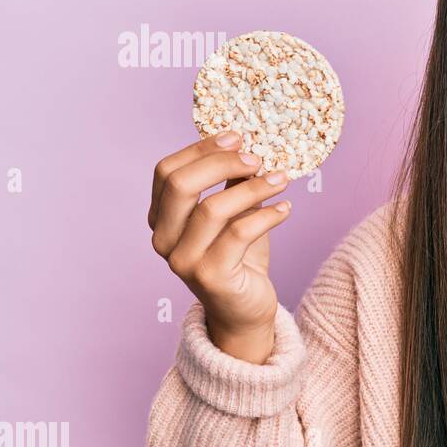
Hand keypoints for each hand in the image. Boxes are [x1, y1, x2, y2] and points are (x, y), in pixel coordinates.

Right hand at [148, 132, 292, 362]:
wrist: (245, 310)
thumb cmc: (238, 256)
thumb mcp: (233, 213)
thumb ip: (231, 183)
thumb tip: (248, 144)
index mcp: (160, 218)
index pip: (166, 172)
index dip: (200, 149)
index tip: (236, 137)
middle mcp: (163, 239)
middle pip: (180, 185)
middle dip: (221, 163)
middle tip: (257, 158)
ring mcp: (183, 260)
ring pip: (212, 208)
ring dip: (253, 188)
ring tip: (281, 179)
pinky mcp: (210, 277)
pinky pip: (239, 234)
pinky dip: (267, 215)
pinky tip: (286, 208)